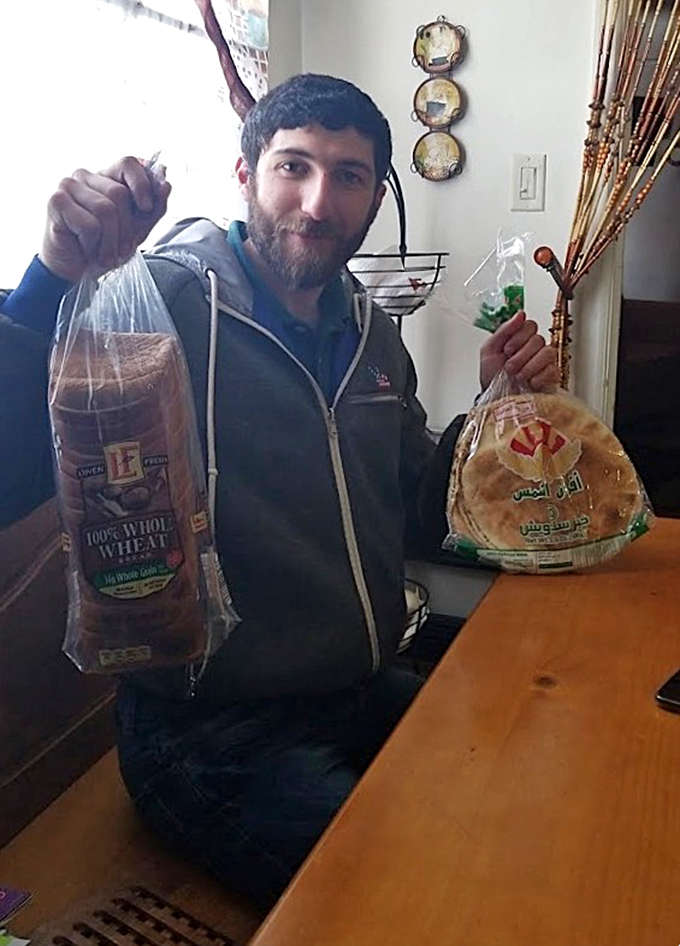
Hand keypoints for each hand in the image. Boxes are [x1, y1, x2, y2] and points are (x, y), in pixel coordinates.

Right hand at [39, 156, 171, 282]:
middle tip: (121, 249)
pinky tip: (85, 249)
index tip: (146, 208)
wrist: (77, 271)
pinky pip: (89, 224)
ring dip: (110, 242)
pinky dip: (93, 245)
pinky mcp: (56, 201)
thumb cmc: (104, 247)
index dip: (142, 184)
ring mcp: (69, 185)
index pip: (128, 163)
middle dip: (126, 229)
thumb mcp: (137, 230)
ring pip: (105, 209)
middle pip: (119, 193)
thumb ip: (154, 209)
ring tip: (104, 254)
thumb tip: (166, 184)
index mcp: (107, 177)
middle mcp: (86, 176)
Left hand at [479, 311, 558, 391]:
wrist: (495, 400)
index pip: (530, 325)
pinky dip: (537, 377)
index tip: (507, 350)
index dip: (518, 337)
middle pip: (538, 339)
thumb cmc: (492, 376)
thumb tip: (520, 314)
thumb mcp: (489, 351)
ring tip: (517, 376)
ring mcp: (545, 362)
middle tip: (509, 367)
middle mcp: (534, 348)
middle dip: (520, 355)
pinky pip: (552, 369)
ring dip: (528, 366)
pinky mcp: (552, 377)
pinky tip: (529, 382)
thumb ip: (503, 330)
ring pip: (548, 352)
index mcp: (520, 339)